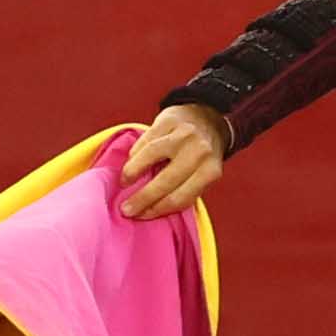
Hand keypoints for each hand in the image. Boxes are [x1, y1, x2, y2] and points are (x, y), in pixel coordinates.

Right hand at [116, 105, 227, 219]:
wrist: (207, 120)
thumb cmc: (200, 155)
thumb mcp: (202, 174)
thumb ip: (183, 188)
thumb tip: (149, 209)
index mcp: (211, 172)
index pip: (181, 197)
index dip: (158, 209)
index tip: (141, 216)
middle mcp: (200, 152)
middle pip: (166, 180)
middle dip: (143, 197)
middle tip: (126, 208)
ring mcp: (184, 134)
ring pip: (152, 155)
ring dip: (133, 172)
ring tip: (124, 183)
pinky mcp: (170, 120)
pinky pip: (146, 139)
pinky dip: (135, 154)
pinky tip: (131, 164)